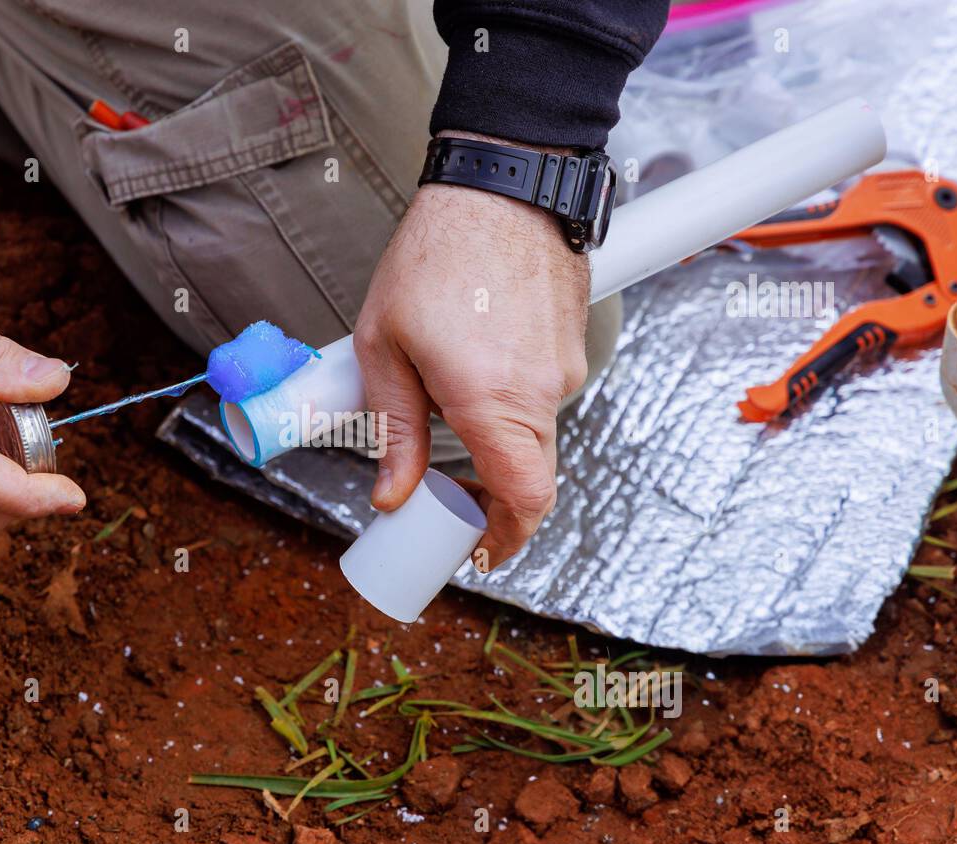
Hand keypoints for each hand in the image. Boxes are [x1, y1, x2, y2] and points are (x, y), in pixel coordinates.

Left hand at [354, 142, 589, 568]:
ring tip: (442, 390)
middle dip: (487, 492)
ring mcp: (563, 367)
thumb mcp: (385, 345)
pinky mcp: (571, 344)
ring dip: (491, 431)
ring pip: (530, 429)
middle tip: (445, 491)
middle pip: (527, 472)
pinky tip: (471, 355)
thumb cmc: (437, 253)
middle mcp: (541, 390)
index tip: (478, 549)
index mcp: (493, 399)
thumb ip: (393, 429)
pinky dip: (507, 395)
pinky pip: (539, 391)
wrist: (504, 181)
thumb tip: (392, 494)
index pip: (524, 499)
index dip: (505, 537)